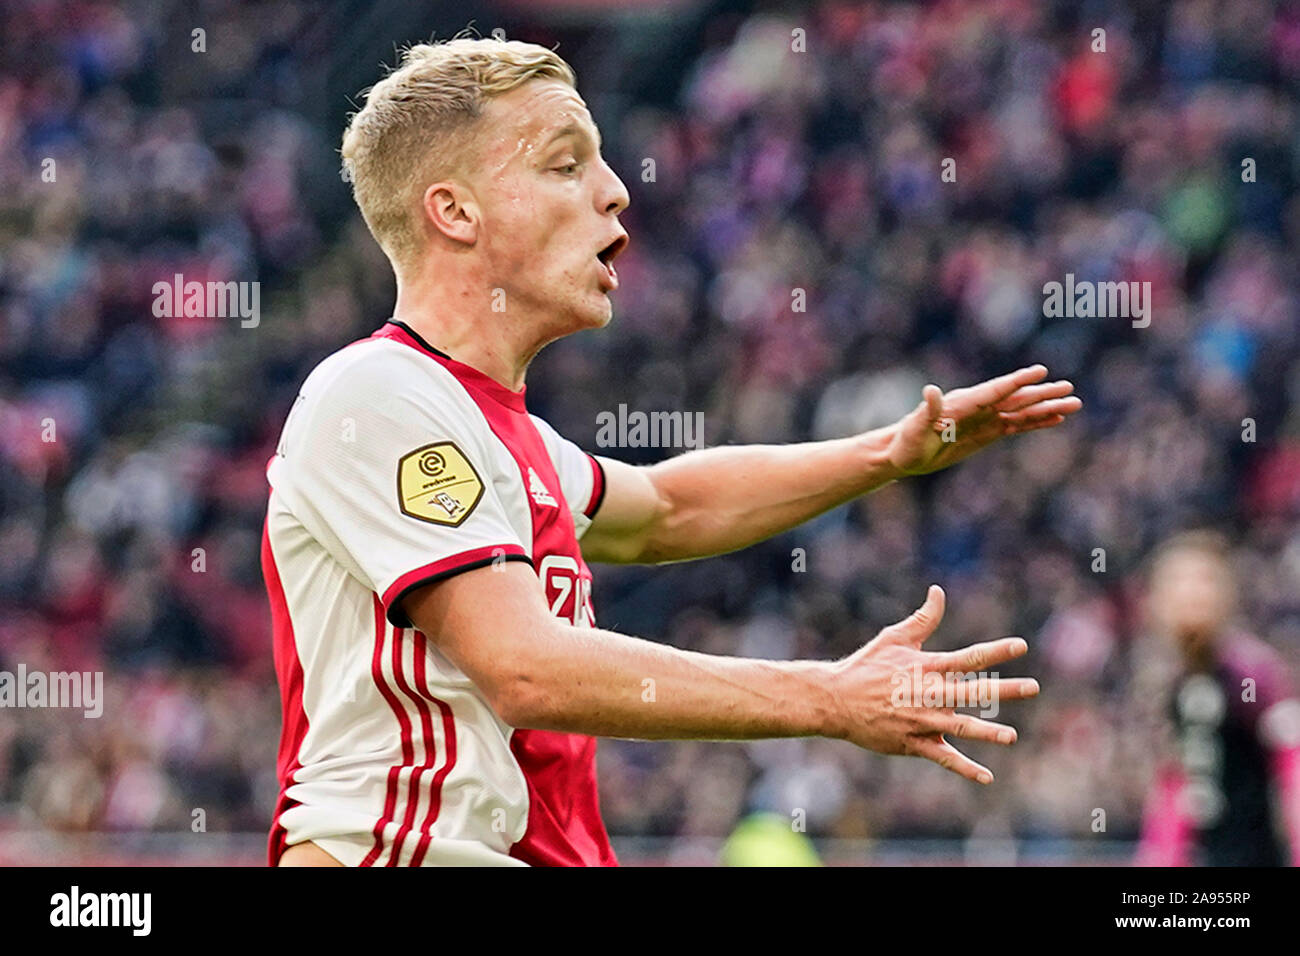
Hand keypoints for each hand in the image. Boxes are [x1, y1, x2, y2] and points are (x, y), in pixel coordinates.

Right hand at [825, 585, 1039, 782]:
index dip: (996, 651)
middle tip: (1033, 687)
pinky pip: (942, 757)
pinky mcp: (912, 743)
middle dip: (1004, 690)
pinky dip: (964, 768)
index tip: (1021, 646)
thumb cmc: (866, 666)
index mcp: (926, 667)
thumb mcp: (894, 638)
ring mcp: (920, 720)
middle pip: (972, 691)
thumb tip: (939, 591)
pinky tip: (986, 777)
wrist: (836, 700)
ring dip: (987, 732)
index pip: (968, 657)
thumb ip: (923, 618)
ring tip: (1011, 737)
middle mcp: (927, 694)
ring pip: (960, 727)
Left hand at [885, 364, 1080, 476]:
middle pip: (1015, 398)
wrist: (903, 455)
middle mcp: (978, 408)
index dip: (1017, 381)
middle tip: (1069, 388)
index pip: (995, 390)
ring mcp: (985, 420)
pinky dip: (1036, 422)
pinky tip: (1055, 419)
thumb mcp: (914, 428)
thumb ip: (927, 410)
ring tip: (1074, 403)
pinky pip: (1017, 426)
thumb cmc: (906, 442)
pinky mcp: (988, 433)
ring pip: (1022, 411)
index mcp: (963, 403)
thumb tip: (931, 390)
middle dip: (1042, 393)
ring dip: (1046, 408)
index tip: (1039, 371)